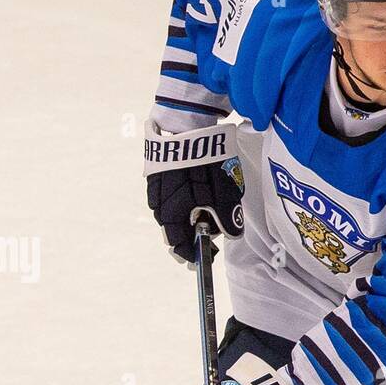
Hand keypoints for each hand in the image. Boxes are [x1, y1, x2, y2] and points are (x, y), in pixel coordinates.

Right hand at [144, 119, 244, 264]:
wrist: (184, 126)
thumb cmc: (206, 164)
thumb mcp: (225, 196)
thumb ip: (228, 221)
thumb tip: (230, 235)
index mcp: (173, 217)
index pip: (179, 247)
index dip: (194, 255)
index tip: (207, 257)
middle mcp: (159, 206)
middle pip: (176, 231)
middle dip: (195, 233)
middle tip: (214, 227)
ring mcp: (155, 189)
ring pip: (172, 213)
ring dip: (189, 215)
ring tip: (208, 205)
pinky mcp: (156, 174)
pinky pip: (169, 196)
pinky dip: (182, 199)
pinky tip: (196, 189)